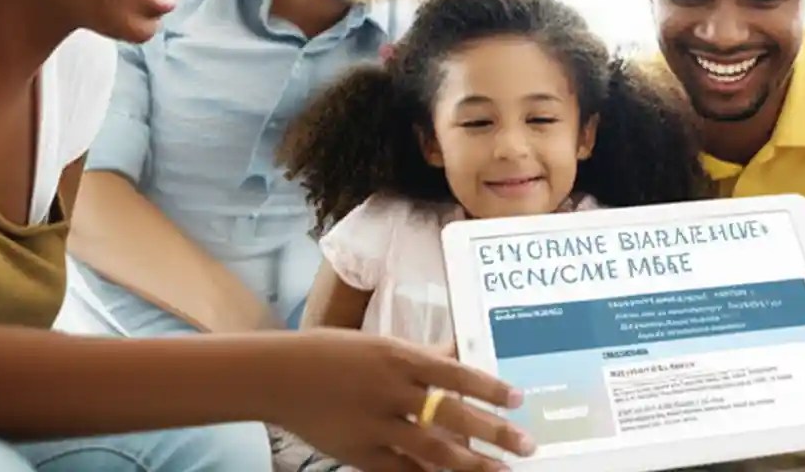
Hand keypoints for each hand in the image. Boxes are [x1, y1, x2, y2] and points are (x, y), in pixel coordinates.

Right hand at [273, 329, 534, 471]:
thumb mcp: (379, 345)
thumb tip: (461, 353)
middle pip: (452, 417)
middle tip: (526, 445)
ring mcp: (375, 425)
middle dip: (494, 433)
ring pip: (433, 451)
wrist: (278, 376)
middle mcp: (391, 391)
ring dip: (472, 463)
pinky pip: (403, 471)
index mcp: (398, 357)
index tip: (518, 400)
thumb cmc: (331, 353)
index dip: (490, 388)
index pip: (456, 374)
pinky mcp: (359, 453)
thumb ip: (422, 356)